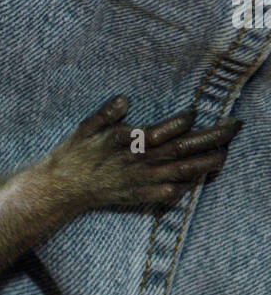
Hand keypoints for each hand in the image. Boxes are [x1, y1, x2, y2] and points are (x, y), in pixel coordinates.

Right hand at [49, 96, 240, 211]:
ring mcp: (140, 180)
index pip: (161, 131)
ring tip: (225, 154)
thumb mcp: (86, 127)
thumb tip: (125, 100)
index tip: (195, 113)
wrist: (62, 189)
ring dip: (207, 163)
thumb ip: (106, 114)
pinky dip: (185, 188)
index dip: (181, 122)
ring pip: (181, 171)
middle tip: (233, 127)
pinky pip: (167, 193)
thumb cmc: (74, 154)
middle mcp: (137, 162)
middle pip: (181, 149)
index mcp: (126, 142)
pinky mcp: (138, 195)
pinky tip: (198, 181)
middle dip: (210, 138)